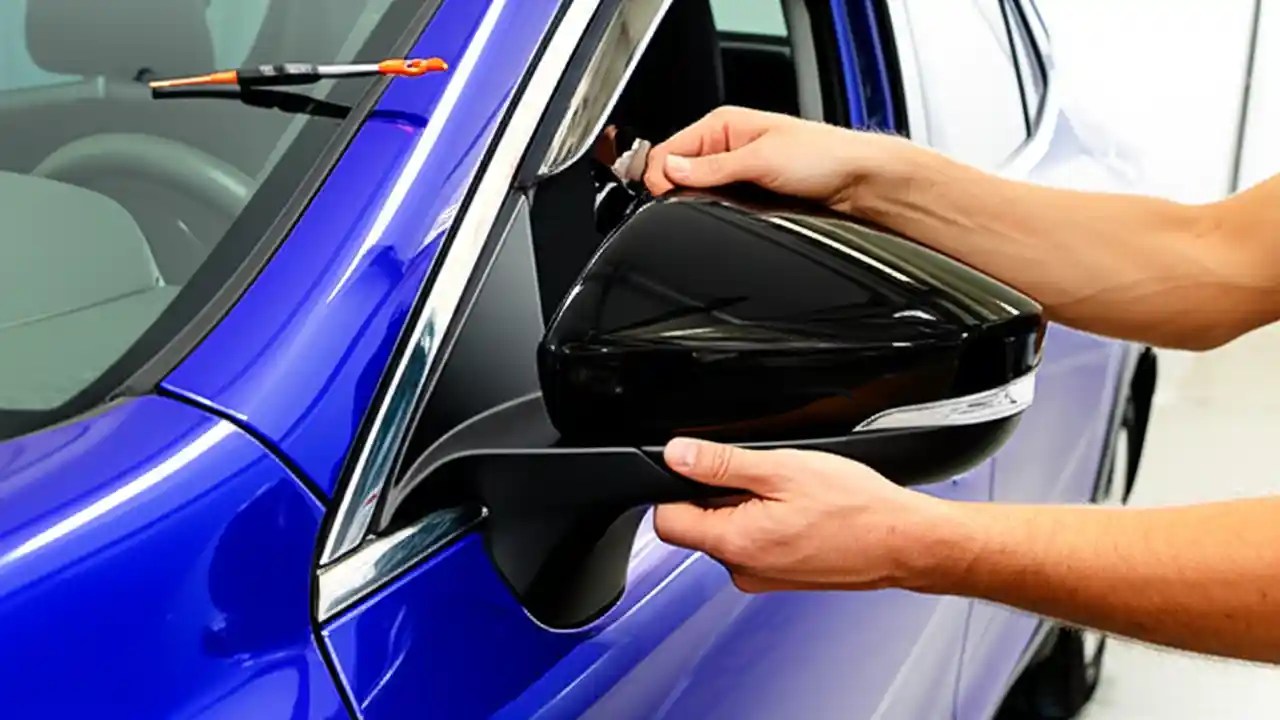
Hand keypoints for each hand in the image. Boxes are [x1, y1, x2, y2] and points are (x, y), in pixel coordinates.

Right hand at [643, 106, 916, 212]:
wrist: (860, 184)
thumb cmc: (824, 157)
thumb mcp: (760, 160)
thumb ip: (711, 168)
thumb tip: (669, 170)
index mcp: (723, 125)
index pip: (668, 149)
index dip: (660, 175)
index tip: (664, 195)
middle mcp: (726, 146)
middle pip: (677, 174)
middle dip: (676, 191)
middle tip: (691, 206)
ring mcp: (737, 173)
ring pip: (695, 194)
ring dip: (697, 205)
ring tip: (718, 210)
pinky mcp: (748, 196)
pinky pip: (717, 207)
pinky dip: (715, 214)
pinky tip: (727, 217)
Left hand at [653, 438, 969, 592]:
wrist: (903, 543)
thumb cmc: (855, 509)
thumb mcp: (781, 469)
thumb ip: (720, 464)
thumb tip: (676, 455)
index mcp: (735, 544)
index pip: (668, 521)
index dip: (677, 487)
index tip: (703, 469)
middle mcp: (742, 570)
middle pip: (698, 525)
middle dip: (720, 496)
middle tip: (766, 480)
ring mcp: (762, 577)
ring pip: (729, 533)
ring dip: (748, 509)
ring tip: (791, 497)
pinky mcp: (780, 577)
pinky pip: (755, 545)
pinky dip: (768, 524)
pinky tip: (801, 512)